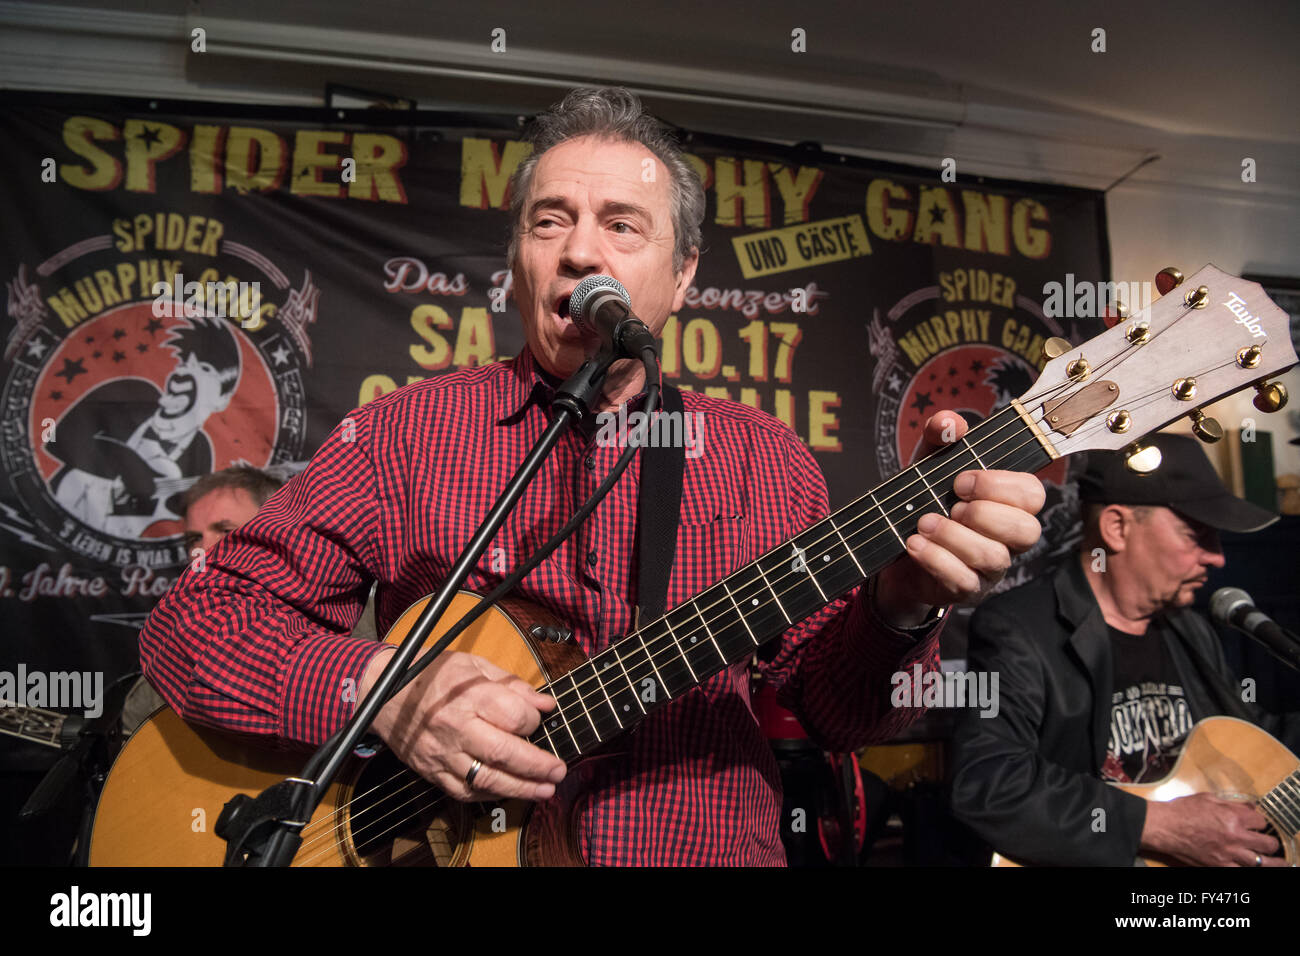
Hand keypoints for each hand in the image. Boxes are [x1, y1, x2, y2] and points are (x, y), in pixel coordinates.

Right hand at [358, 648, 566, 802]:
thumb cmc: (431, 675)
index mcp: (468, 695)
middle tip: (558, 770)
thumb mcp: (472, 664)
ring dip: (520, 788)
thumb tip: (544, 703)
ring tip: (545, 790)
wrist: (382, 694)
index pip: (512, 715)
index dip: (532, 720)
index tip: (539, 719)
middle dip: (536, 765)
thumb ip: (511, 684)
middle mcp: (456, 727)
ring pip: (485, 778)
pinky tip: (509, 792)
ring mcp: (443, 753)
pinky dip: (489, 794)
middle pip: (503, 752)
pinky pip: (464, 791)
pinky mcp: (432, 772)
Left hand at [875, 411, 1044, 624]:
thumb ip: (939, 437)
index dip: (1001, 486)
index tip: (961, 480)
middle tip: (951, 504)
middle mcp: (1006, 538)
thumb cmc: (925, 502)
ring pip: (994, 558)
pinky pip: (964, 582)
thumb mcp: (927, 464)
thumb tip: (951, 422)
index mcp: (1007, 504)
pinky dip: (937, 560)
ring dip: (954, 537)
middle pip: (1027, 531)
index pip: (1033, 494)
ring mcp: (989, 568)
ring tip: (923, 523)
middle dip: (985, 514)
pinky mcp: (966, 590)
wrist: (894, 548)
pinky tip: (914, 544)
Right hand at [1143, 793, 1285, 865]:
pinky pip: (1240, 871)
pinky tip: (1249, 867)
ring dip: (1271, 863)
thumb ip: (1232, 803)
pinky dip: (1246, 869)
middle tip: (1270, 844)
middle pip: (1267, 844)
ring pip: (1261, 863)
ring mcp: (1228, 854)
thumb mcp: (1208, 798)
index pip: (1261, 822)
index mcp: (1233, 817)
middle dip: (1271, 843)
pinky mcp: (1218, 865)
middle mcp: (1235, 837)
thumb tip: (1250, 807)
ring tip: (1278, 863)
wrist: (1164, 827)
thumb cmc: (1182, 810)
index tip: (1257, 824)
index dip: (1260, 822)